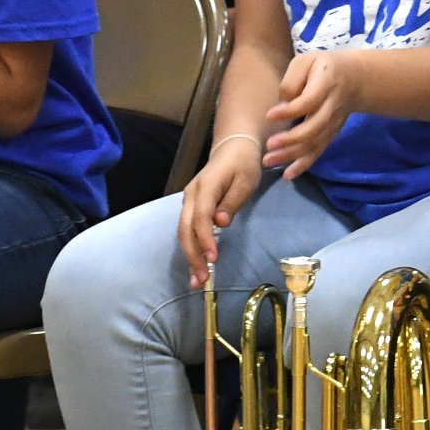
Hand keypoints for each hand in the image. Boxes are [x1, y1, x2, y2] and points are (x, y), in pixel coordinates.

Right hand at [176, 133, 263, 286]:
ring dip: (190, 256)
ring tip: (197, 280)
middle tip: (202, 279)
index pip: (200, 217)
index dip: (205, 239)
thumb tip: (220, 223)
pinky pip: (188, 230)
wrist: (233, 148)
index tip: (213, 259)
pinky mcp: (191, 207)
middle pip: (186, 229)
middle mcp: (191, 195)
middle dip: (193, 255)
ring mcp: (189, 201)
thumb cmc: (243, 164)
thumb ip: (232, 202)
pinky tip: (197, 265)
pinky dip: (192, 249)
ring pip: (184, 232)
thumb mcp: (245, 181)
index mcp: (205, 187)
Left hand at [263, 51, 363, 178]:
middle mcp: (331, 107)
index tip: (269, 116)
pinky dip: (303, 165)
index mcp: (326, 84)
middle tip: (269, 144)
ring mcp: (332, 124)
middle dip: (290, 140)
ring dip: (291, 155)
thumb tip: (281, 106)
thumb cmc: (322, 67)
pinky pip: (317, 152)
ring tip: (269, 161)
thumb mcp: (306, 62)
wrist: (355, 79)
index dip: (290, 111)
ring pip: (314, 144)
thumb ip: (291, 81)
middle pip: (313, 128)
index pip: (308, 101)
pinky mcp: (330, 135)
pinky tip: (288, 175)